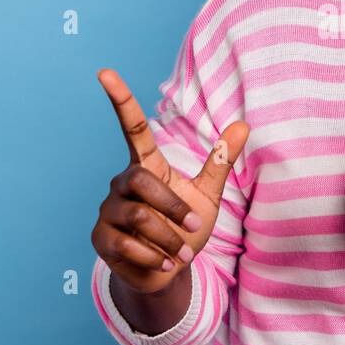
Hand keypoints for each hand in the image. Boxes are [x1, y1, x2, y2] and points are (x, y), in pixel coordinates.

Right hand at [90, 68, 248, 293]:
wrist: (166, 272)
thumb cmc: (184, 228)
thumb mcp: (206, 194)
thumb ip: (220, 161)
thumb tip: (244, 124)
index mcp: (147, 166)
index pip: (131, 127)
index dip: (120, 100)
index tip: (105, 72)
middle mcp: (122, 182)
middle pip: (143, 183)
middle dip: (172, 207)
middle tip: (193, 226)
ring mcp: (107, 210)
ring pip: (138, 217)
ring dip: (168, 239)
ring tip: (181, 254)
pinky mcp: (100, 238)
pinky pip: (126, 244)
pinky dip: (152, 257)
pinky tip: (163, 264)